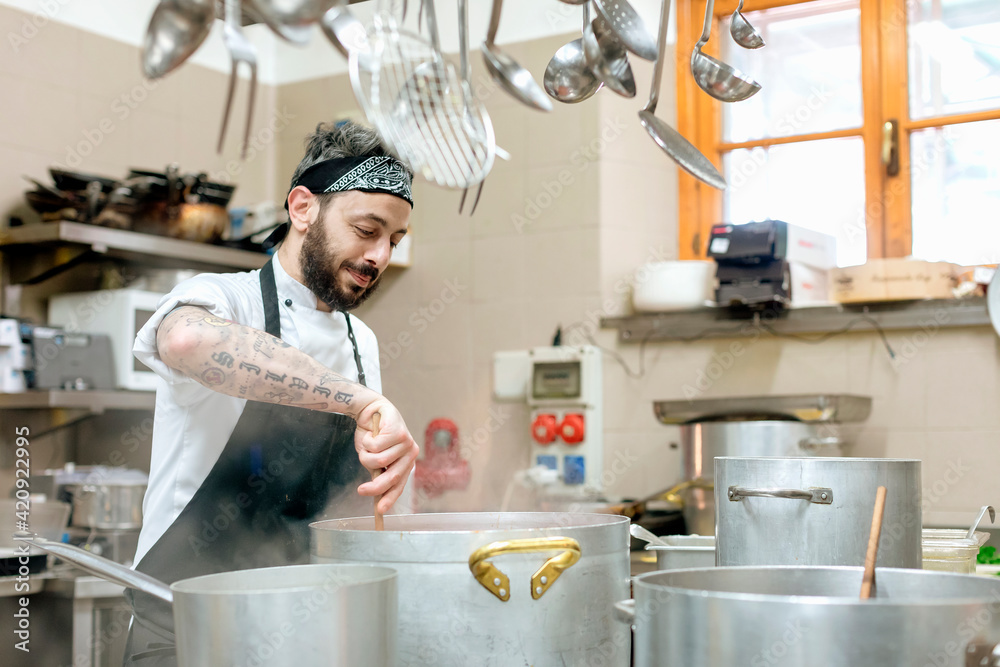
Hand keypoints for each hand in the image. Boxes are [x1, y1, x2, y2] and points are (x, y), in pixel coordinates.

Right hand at [355, 397, 418, 513]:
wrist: (369, 409)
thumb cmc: (372, 435)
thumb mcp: (374, 458)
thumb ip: (378, 472)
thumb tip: (377, 495)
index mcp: (407, 461)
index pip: (400, 484)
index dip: (389, 497)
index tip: (380, 510)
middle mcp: (410, 452)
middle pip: (392, 476)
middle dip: (375, 486)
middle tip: (360, 491)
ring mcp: (406, 441)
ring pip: (379, 461)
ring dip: (365, 456)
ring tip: (365, 446)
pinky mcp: (398, 431)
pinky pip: (375, 447)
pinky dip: (366, 443)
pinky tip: (369, 434)